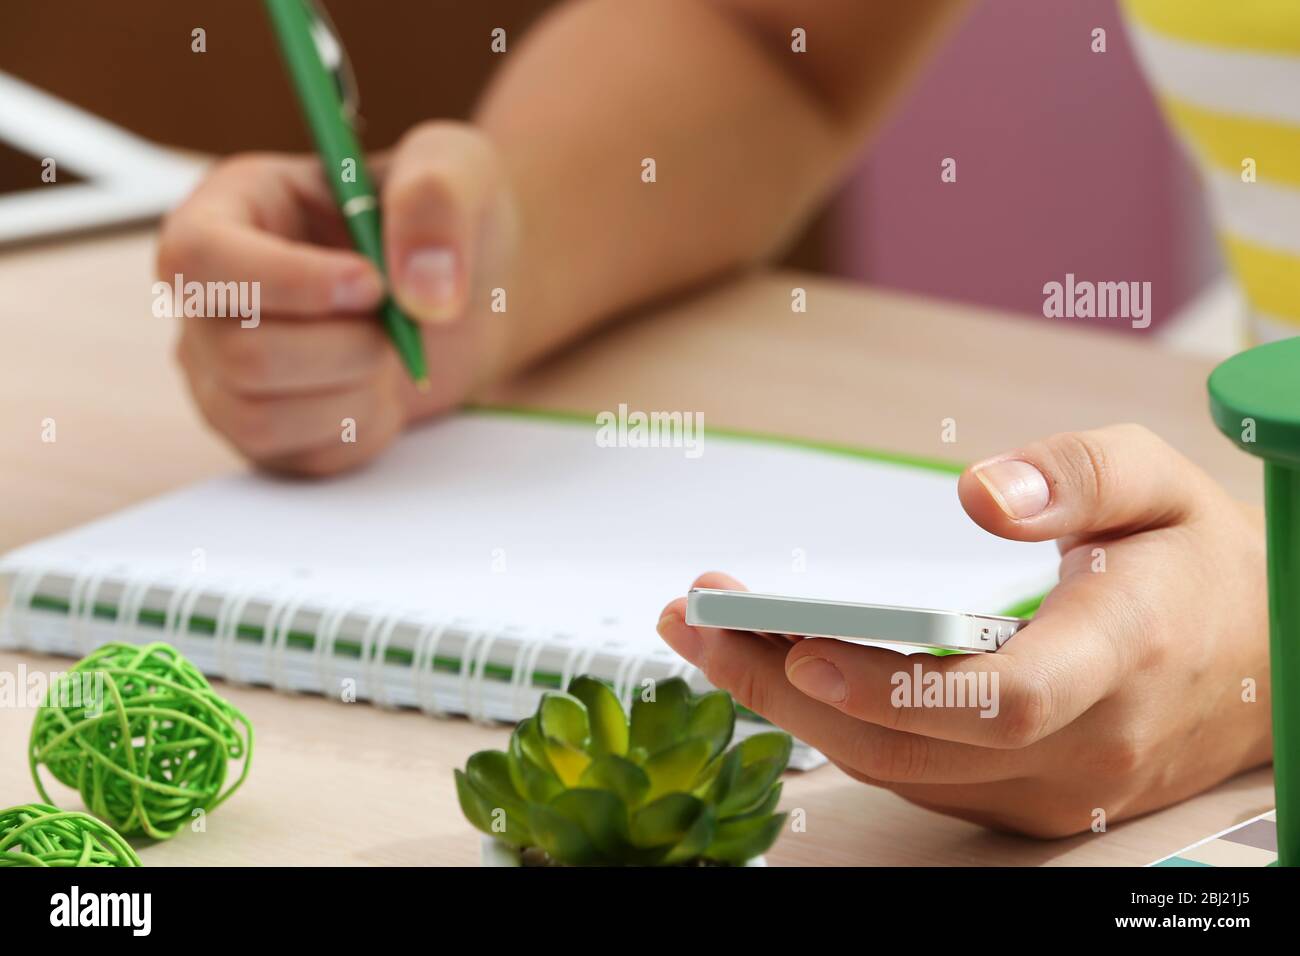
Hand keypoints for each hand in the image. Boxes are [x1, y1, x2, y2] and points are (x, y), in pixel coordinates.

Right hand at [158, 122, 517, 473]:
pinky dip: (363, 428)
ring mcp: (224, 370)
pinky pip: (301, 455)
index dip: (284, 283)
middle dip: (349, 347)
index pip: (197, 256)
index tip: (371, 285)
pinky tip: (381, 386)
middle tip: (402, 319)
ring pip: (262, 416)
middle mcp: (210, 295)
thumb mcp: (456, 169)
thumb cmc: (441, 220)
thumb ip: (437, 201)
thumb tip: (422, 289)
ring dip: (357, 390)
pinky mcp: (261, 431)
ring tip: (391, 349)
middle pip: (241, 353)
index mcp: (233, 209)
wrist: (466, 292)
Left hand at [656, 425, 1270, 836]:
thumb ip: (1076, 474)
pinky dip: (835, 723)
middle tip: (697, 622)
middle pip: (910, 744)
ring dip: (789, 703)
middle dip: (784, 686)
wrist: (1259, 665)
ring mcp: (1046, 784)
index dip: (893, 684)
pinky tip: (780, 668)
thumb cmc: (1198, 565)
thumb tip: (978, 494)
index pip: (998, 699)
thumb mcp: (1159, 481)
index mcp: (1120, 657)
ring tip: (713, 635)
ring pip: (894, 766)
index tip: (802, 643)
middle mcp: (1080, 742)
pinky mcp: (1019, 794)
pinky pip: (910, 772)